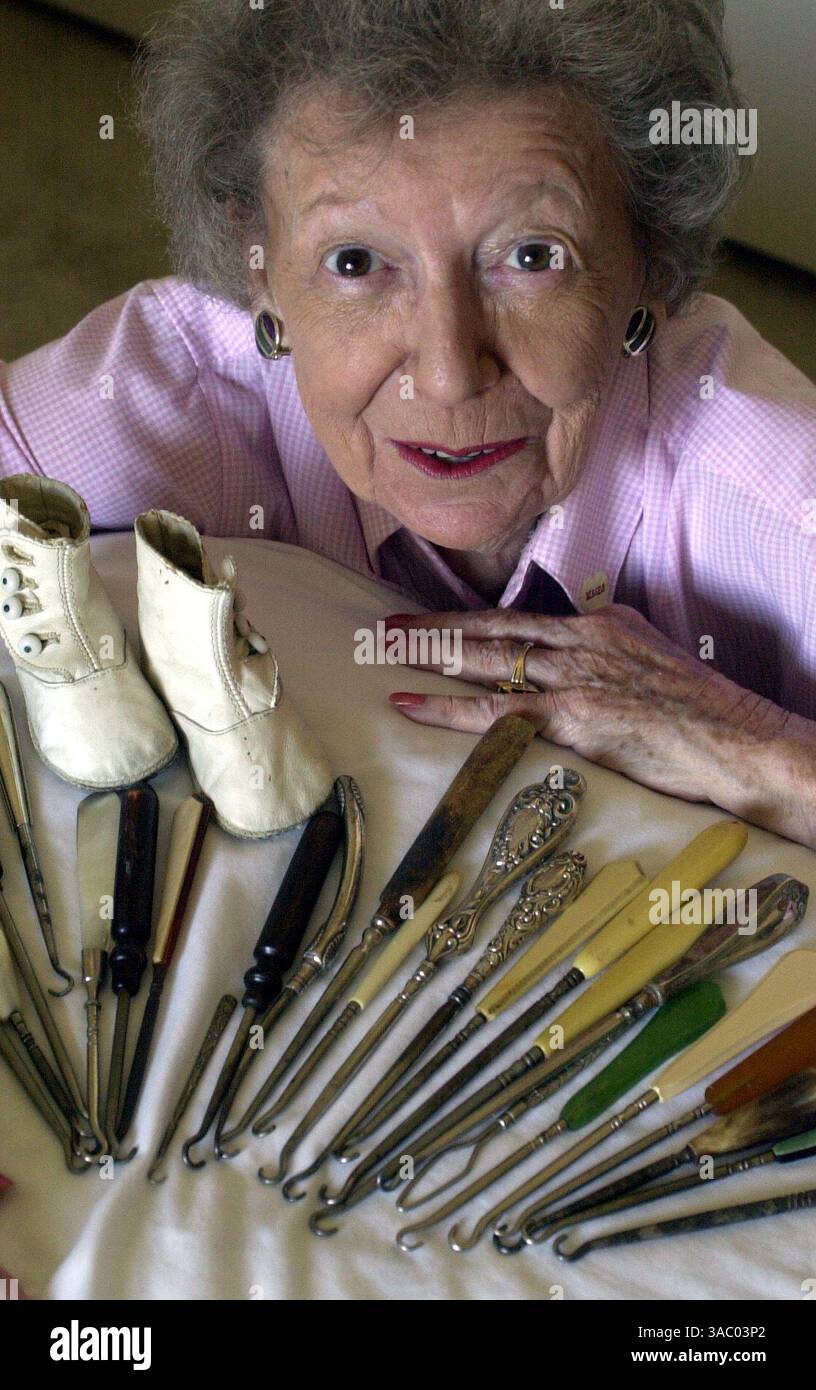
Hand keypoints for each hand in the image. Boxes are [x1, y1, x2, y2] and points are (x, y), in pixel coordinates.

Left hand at [384, 604, 789, 806]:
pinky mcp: (569, 716)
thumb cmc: (702, 711)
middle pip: (492, 629)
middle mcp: (579, 641)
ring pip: (484, 659)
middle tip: (386, 627)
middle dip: (435, 627)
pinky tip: (409, 702)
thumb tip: (581, 650)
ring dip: (428, 654)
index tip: (437, 621)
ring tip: (383, 651)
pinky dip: (444, 705)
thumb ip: (611, 650)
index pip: (521, 619)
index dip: (473, 621)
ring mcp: (572, 676)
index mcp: (599, 624)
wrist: (735, 739)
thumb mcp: (653, 658)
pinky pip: (492, 710)